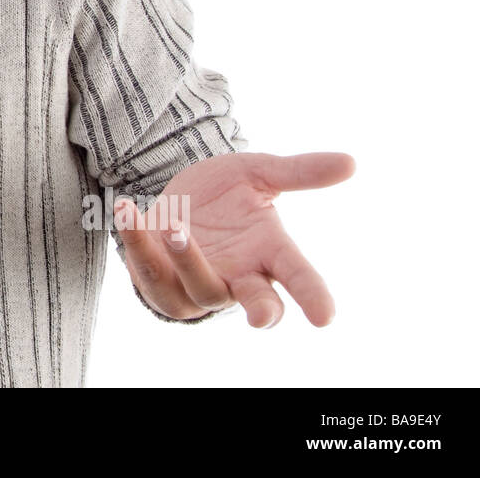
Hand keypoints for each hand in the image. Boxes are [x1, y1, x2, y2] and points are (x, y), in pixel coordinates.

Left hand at [113, 151, 354, 327]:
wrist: (176, 196)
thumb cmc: (224, 193)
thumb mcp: (258, 173)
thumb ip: (299, 172)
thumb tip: (352, 162)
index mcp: (269, 253)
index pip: (298, 277)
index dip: (313, 297)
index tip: (326, 317)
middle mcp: (238, 275)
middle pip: (255, 302)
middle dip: (260, 310)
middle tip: (263, 316)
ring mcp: (198, 283)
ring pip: (199, 287)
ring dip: (189, 261)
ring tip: (175, 227)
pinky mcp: (160, 281)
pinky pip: (146, 269)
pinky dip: (137, 240)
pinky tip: (127, 209)